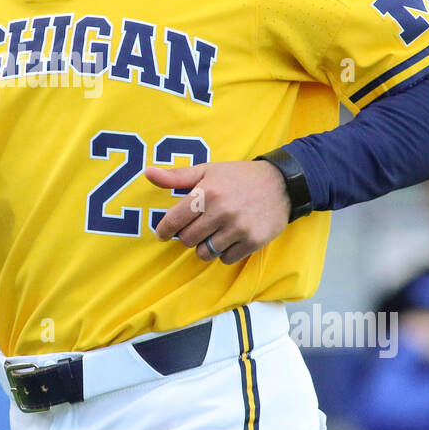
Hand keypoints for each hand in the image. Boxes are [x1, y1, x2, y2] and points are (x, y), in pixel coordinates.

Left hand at [146, 160, 289, 264]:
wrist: (281, 183)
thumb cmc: (238, 176)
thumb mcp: (207, 170)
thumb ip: (176, 176)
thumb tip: (147, 173)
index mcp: (207, 193)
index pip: (174, 221)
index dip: (164, 230)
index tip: (163, 234)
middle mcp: (222, 211)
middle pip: (188, 239)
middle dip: (187, 236)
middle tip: (195, 228)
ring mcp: (239, 228)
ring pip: (205, 253)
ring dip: (204, 246)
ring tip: (212, 234)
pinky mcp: (254, 241)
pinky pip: (226, 259)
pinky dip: (224, 252)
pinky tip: (229, 238)